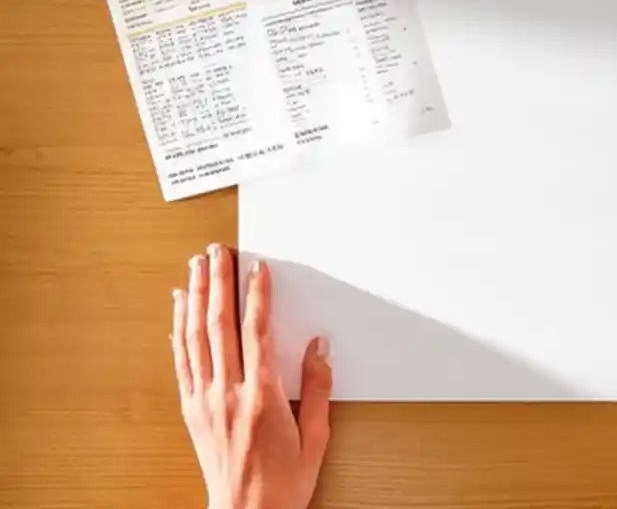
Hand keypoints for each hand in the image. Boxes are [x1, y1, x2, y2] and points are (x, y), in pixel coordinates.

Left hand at [171, 245, 331, 508]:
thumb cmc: (284, 482)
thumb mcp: (316, 436)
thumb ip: (317, 388)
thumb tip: (319, 347)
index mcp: (262, 397)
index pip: (256, 332)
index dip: (257, 295)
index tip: (258, 268)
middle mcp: (227, 394)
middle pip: (219, 325)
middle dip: (219, 283)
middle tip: (219, 251)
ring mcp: (204, 401)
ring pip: (195, 338)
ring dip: (195, 298)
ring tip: (197, 268)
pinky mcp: (192, 410)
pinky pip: (183, 362)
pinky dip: (179, 332)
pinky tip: (180, 311)